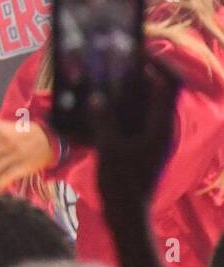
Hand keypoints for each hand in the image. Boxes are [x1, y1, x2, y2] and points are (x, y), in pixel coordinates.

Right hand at [95, 61, 180, 234]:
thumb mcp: (108, 148)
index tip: (135, 52)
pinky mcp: (145, 146)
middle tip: (119, 61)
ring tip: (108, 79)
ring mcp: (155, 138)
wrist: (128, 214)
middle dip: (143, 73)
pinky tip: (104, 107)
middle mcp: (163, 129)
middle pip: (161, 91)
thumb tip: (97, 96)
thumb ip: (103, 119)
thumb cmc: (122, 182)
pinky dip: (126, 107)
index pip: (168, 84)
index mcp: (161, 125)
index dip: (156, 63)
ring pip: (150, 104)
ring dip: (133, 90)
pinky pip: (140, 118)